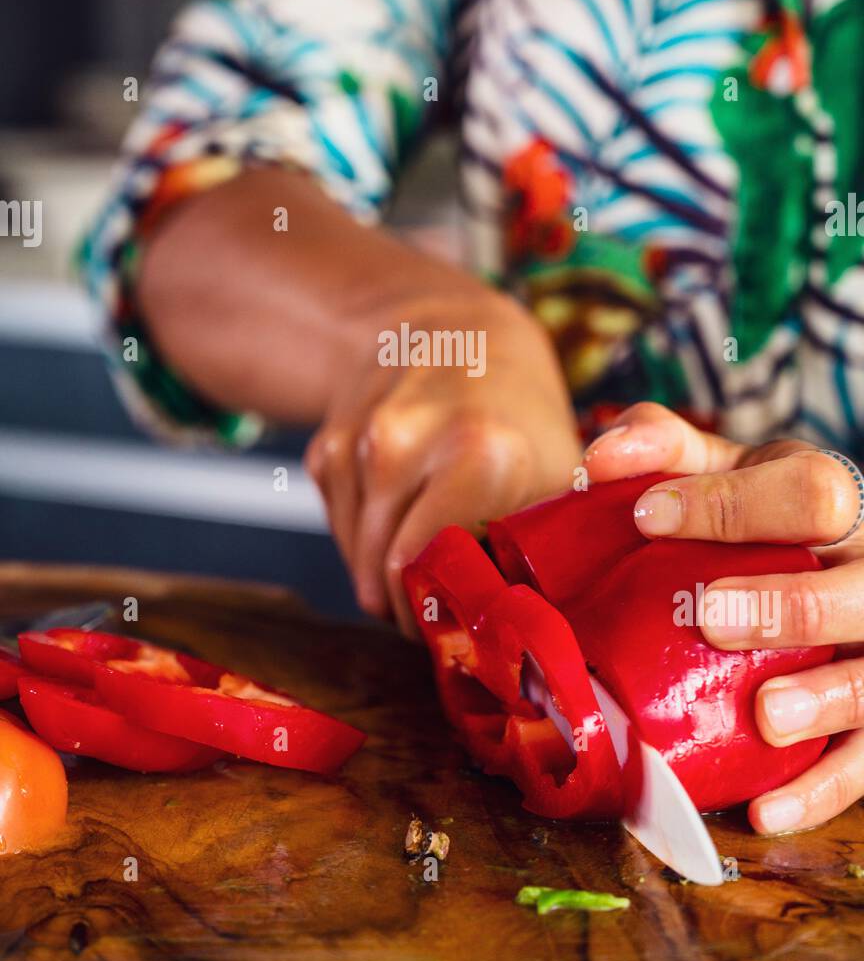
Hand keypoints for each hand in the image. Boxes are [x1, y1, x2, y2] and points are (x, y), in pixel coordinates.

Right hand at [306, 292, 578, 633]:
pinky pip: (341, 534)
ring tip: (432, 566)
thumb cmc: (516, 414)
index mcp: (476, 452)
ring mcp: (356, 444)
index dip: (450, 615)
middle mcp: (404, 443)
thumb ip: (557, 545)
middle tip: (450, 610)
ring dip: (389, 582)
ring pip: (359, 563)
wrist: (451, 328)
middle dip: (417, 608)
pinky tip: (403, 520)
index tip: (470, 624)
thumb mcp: (559, 470)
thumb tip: (545, 631)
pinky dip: (368, 546)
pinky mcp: (325, 449)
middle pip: (388, 578)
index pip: (434, 577)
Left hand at [584, 402, 863, 834]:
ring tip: (764, 714)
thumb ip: (662, 448)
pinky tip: (765, 810)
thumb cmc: (756, 513)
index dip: (734, 503)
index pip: (812, 490)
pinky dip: (822, 791)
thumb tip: (601, 458)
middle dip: (789, 605)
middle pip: (861, 589)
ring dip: (826, 698)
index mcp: (834, 497)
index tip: (648, 515)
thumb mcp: (721, 467)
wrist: (820, 551)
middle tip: (709, 617)